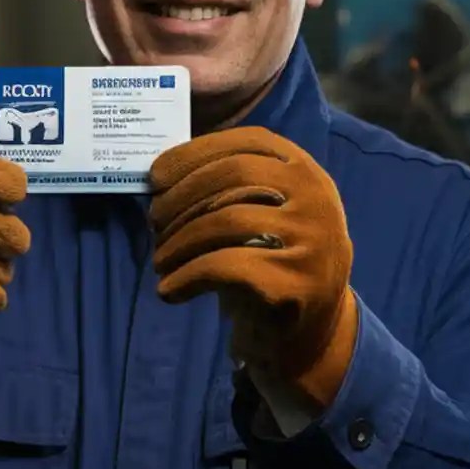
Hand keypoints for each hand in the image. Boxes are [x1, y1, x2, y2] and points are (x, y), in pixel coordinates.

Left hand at [149, 126, 357, 409]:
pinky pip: (223, 267)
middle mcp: (317, 198)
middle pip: (234, 175)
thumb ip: (227, 184)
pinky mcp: (294, 283)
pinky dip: (186, 277)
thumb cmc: (270, 257)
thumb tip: (160, 176)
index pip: (248, 141)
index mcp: (306, 170)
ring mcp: (312, 240)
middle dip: (182, 196)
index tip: (156, 176)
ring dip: (178, 241)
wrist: (311, 326)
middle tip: (153, 222)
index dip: (196, 153)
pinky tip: (169, 290)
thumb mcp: (262, 209)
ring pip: (226, 221)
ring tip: (159, 260)